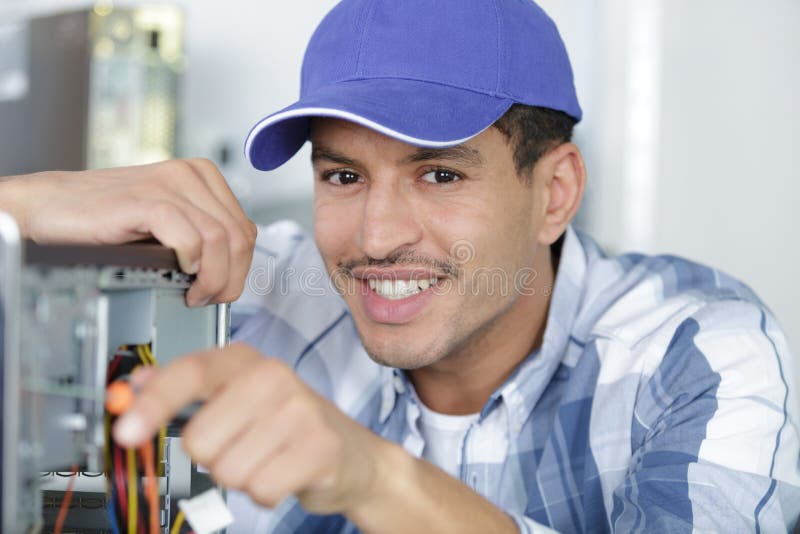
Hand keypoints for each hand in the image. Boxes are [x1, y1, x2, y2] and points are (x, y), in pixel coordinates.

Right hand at [0, 160, 256, 304]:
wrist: (51, 207)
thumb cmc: (106, 218)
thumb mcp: (167, 220)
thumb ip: (201, 233)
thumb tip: (233, 268)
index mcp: (202, 176)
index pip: (246, 230)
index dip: (240, 267)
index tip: (222, 288)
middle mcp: (191, 175)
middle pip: (239, 237)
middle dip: (231, 278)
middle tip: (210, 298)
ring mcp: (171, 184)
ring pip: (221, 240)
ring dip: (214, 278)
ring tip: (195, 294)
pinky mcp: (148, 200)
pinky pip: (191, 238)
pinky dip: (193, 264)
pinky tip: (180, 275)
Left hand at [112, 343, 385, 513]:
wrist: (352, 454)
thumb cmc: (286, 424)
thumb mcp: (234, 397)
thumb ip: (182, 389)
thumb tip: (133, 385)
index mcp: (245, 360)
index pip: (190, 373)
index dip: (152, 403)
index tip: (125, 431)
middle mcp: (273, 376)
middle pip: (199, 439)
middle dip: (213, 456)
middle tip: (243, 446)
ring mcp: (300, 410)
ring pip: (227, 469)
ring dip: (242, 476)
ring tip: (268, 458)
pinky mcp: (320, 446)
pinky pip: (260, 488)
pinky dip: (266, 493)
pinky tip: (285, 474)